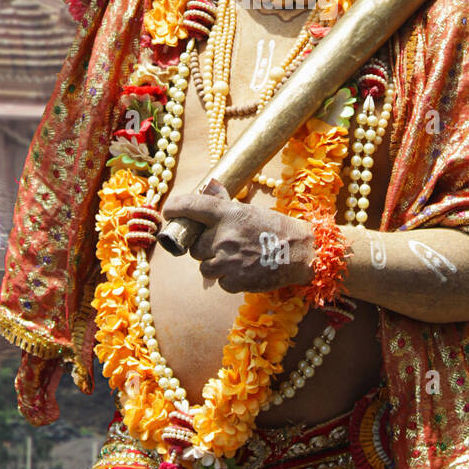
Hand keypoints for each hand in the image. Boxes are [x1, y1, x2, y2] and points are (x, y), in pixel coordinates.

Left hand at [162, 179, 314, 293]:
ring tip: (237, 258)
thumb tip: (210, 186)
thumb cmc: (274, 228)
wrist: (300, 253)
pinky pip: (220, 282)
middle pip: (195, 246)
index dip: (175, 208)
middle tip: (225, 244)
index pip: (191, 206)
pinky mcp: (233, 281)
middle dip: (206, 247)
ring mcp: (227, 260)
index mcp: (227, 213)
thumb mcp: (249, 210)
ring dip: (216, 264)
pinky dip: (229, 279)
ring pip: (204, 267)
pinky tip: (245, 270)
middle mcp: (223, 235)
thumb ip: (224, 202)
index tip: (168, 211)